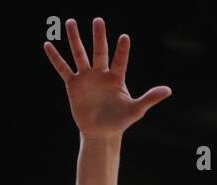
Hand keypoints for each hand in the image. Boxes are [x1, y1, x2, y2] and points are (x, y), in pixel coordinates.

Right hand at [44, 18, 170, 138]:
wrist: (100, 133)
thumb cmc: (120, 121)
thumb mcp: (136, 110)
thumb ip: (150, 98)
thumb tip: (168, 90)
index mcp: (116, 77)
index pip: (120, 59)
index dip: (122, 49)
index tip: (124, 37)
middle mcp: (101, 73)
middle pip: (99, 50)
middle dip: (98, 36)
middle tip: (98, 20)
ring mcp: (86, 78)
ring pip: (80, 54)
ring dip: (75, 39)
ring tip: (70, 22)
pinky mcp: (73, 85)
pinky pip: (63, 69)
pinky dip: (55, 58)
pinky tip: (47, 45)